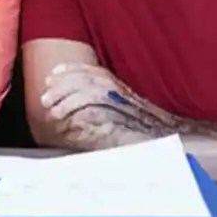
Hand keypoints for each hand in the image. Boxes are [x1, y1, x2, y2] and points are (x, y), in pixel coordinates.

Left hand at [41, 63, 186, 132]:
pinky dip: (78, 111)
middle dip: (63, 85)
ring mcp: (127, 105)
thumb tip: (78, 111)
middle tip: (44, 97)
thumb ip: (106, 109)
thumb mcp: (124, 118)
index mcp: (124, 89)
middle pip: (90, 79)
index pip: (96, 70)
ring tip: (51, 112)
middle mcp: (125, 93)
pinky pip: (98, 109)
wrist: (172, 147)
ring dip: (66, 99)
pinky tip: (65, 119)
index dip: (73, 69)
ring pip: (91, 91)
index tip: (52, 74)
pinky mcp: (126, 120)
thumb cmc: (146, 138)